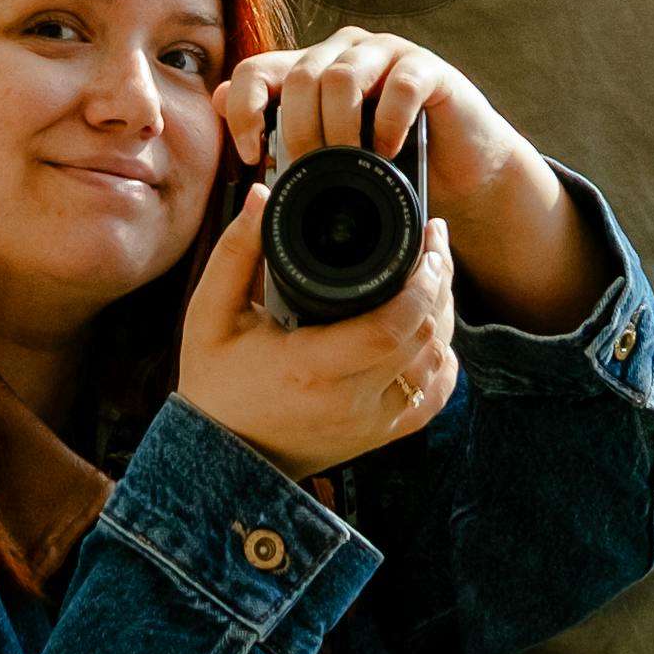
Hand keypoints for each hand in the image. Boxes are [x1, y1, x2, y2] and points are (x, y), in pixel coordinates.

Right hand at [176, 189, 458, 478]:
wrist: (224, 458)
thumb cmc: (214, 384)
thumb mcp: (210, 315)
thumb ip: (235, 253)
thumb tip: (260, 196)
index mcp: (310, 367)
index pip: (390, 327)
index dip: (422, 283)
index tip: (426, 241)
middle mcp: (349, 401)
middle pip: (424, 338)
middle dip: (440, 284)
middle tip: (434, 245)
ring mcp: (370, 424)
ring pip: (436, 365)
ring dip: (443, 317)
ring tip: (434, 278)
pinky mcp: (379, 437)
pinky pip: (433, 398)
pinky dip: (442, 361)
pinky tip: (432, 331)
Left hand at [216, 29, 608, 330]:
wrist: (462, 173)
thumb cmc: (390, 164)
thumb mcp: (328, 153)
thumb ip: (278, 129)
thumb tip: (218, 99)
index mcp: (311, 70)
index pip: (256, 71)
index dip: (245, 111)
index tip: (252, 156)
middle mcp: (344, 53)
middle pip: (299, 76)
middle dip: (297, 131)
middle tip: (309, 171)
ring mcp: (387, 55)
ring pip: (341, 75)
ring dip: (338, 127)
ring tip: (348, 163)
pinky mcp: (428, 69)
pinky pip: (401, 84)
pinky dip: (388, 122)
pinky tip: (388, 151)